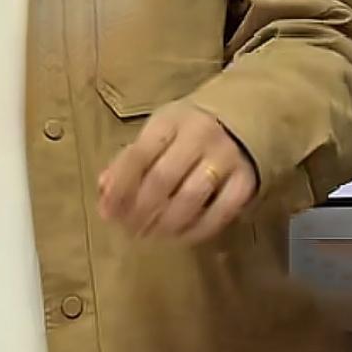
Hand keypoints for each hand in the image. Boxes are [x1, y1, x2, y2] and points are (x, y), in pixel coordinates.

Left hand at [98, 101, 257, 243]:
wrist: (246, 115)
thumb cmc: (190, 129)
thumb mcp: (159, 131)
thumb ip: (131, 159)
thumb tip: (105, 190)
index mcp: (171, 121)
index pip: (139, 155)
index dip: (120, 188)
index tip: (107, 213)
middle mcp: (200, 136)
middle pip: (162, 180)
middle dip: (140, 211)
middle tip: (129, 230)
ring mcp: (225, 159)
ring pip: (190, 199)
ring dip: (165, 224)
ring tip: (150, 235)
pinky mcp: (245, 181)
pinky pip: (220, 214)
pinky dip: (197, 230)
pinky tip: (180, 237)